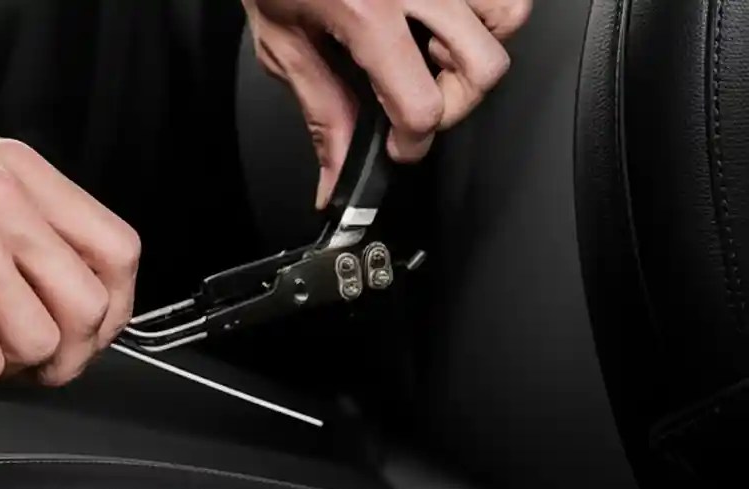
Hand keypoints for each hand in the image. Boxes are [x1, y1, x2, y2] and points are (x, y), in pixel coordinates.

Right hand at [0, 133, 140, 388]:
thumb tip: (64, 276)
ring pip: (43, 344)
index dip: (114, 305)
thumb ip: (15, 214)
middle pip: (93, 307)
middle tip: (29, 361)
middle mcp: (6, 203)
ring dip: (4, 362)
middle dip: (69, 353)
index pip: (118, 248)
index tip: (91, 330)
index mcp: (17, 172)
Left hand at [243, 0, 530, 206]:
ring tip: (431, 47)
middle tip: (414, 98)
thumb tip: (337, 169)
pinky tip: (441, 15)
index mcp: (367, 11)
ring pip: (508, 17)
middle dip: (453, 101)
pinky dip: (482, 7)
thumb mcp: (283, 42)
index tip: (400, 145)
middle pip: (484, 66)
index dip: (412, 142)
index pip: (421, 104)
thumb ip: (320, 109)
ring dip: (476, 46)